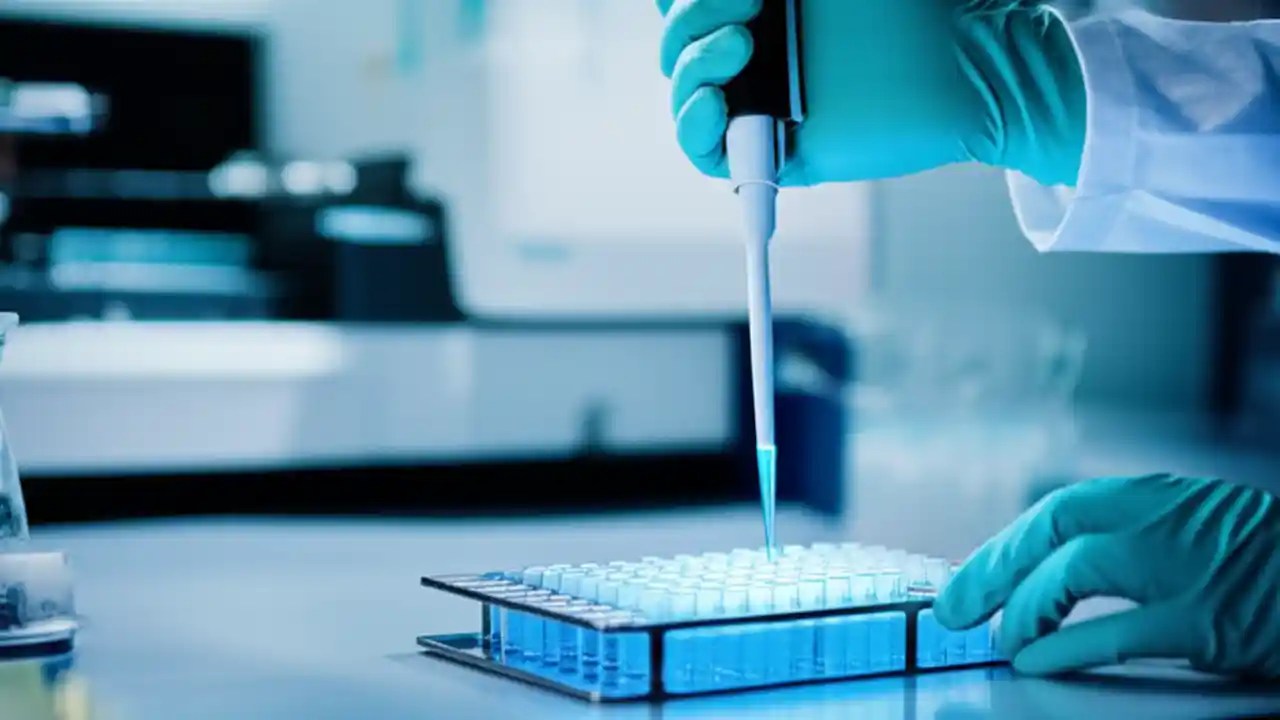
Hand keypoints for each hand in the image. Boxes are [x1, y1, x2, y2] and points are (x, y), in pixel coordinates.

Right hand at [655, 0, 1086, 186]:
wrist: (969, 63)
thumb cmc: (912, 8)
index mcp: (757, 13)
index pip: (681, 6)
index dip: (678, 1)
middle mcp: (751, 56)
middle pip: (676, 43)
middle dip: (693, 18)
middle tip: (749, 3)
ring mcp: (758, 104)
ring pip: (682, 92)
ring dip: (693, 64)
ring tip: (742, 46)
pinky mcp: (773, 154)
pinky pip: (705, 152)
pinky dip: (694, 128)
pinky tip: (714, 104)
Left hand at [934, 474, 1279, 677]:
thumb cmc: (1266, 561)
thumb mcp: (1198, 523)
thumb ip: (1134, 535)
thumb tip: (1050, 573)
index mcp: (1159, 497)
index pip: (1059, 508)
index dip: (1006, 542)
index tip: (969, 575)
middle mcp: (1166, 521)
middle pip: (1052, 530)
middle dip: (991, 569)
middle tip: (952, 610)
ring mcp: (1187, 568)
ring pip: (1074, 572)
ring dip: (1024, 606)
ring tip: (1001, 638)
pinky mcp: (1208, 623)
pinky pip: (1116, 634)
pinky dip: (1066, 649)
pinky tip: (1036, 662)